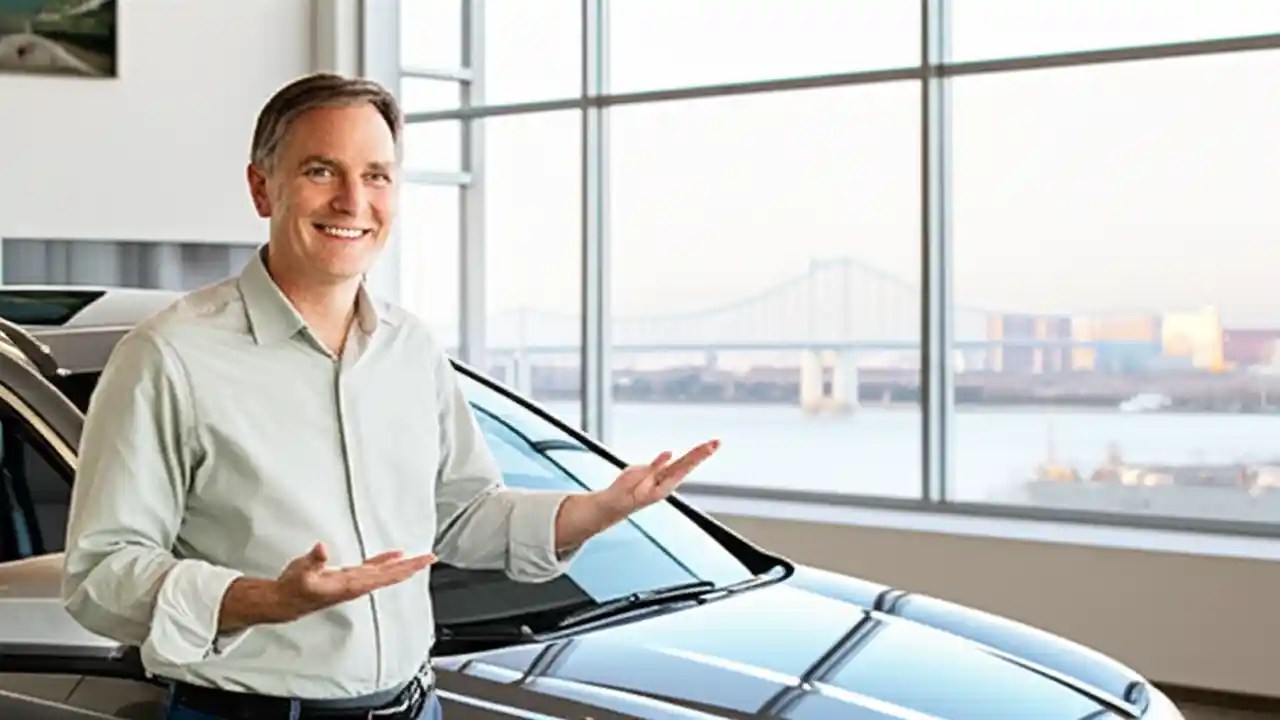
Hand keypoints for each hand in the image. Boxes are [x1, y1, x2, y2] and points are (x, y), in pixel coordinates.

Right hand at [271, 542, 435, 622]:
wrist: (284, 602)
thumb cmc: (294, 589)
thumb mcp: (302, 572)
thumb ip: (313, 560)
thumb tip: (322, 549)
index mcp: (352, 584)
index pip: (387, 575)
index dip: (406, 568)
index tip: (423, 561)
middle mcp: (356, 584)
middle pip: (391, 575)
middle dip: (412, 567)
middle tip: (430, 558)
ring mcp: (353, 582)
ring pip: (385, 573)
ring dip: (402, 566)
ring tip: (417, 559)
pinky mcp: (347, 579)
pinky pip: (373, 570)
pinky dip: (385, 563)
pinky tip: (392, 558)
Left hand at [599, 439, 720, 519]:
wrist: (615, 504)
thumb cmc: (632, 487)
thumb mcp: (646, 472)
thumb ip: (658, 465)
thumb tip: (670, 455)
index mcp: (668, 476)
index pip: (688, 461)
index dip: (702, 452)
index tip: (716, 442)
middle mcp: (666, 482)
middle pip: (687, 465)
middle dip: (701, 454)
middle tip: (716, 443)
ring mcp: (656, 486)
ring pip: (677, 470)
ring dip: (691, 459)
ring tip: (706, 447)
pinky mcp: (643, 489)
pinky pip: (652, 473)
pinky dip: (660, 463)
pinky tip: (669, 453)